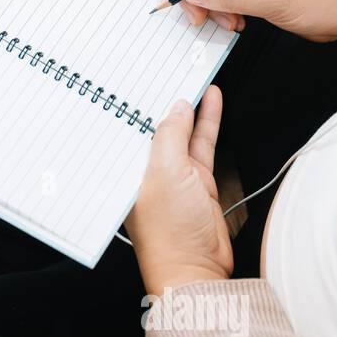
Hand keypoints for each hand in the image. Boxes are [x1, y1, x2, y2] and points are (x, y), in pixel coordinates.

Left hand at [125, 86, 231, 295]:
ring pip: (182, 132)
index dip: (134, 101)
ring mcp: (174, 176)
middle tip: (171, 67)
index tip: (142, 75)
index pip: (127, 126)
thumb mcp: (167, 173)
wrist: (198, 269)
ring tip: (197, 76)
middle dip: (162, 100)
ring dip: (190, 107)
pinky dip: (207, 123)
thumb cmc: (170, 231)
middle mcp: (146, 171)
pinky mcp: (197, 183)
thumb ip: (171, 136)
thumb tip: (178, 107)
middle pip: (155, 126)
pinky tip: (211, 100)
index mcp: (125, 170)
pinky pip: (201, 144)